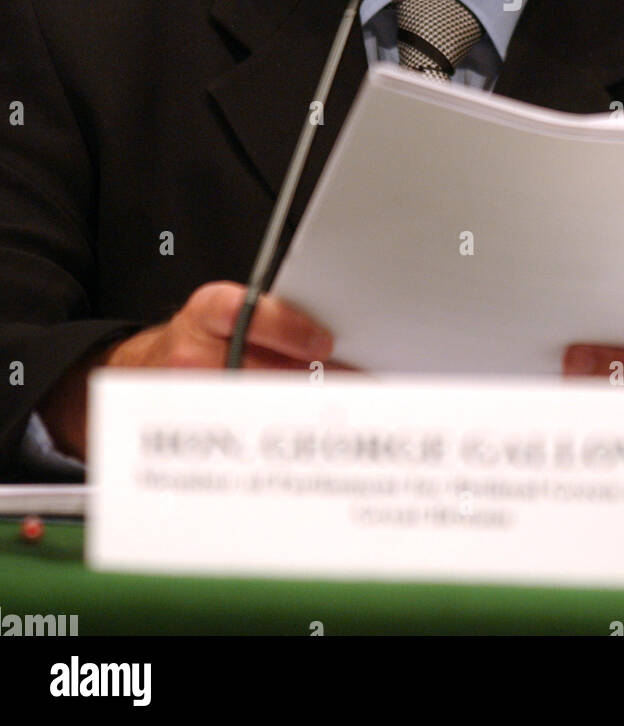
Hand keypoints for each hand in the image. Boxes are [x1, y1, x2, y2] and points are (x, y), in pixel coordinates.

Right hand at [39, 282, 333, 460]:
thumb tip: (331, 345)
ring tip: (337, 412)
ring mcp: (188, 394)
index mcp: (207, 312)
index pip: (242, 312)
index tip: (323, 343)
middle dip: (311, 378)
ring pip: (255, 405)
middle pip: (258, 369)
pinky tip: (302, 433)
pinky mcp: (190, 426)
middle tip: (354, 386)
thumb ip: (270, 321)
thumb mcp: (229, 314)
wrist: (146, 369)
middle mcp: (191, 352)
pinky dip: (275, 432)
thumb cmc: (202, 338)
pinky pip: (241, 431)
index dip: (285, 328)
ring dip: (300, 409)